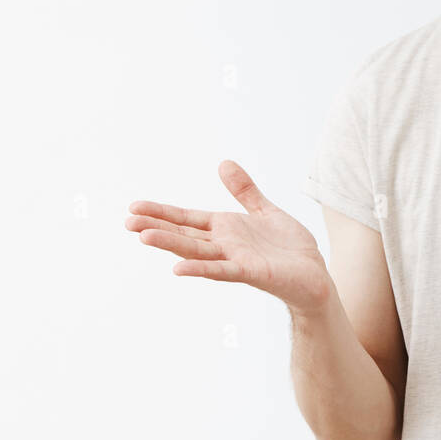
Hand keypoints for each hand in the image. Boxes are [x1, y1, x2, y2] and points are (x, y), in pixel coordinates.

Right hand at [126, 160, 332, 316]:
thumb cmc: (289, 248)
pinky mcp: (251, 272)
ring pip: (197, 251)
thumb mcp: (264, 212)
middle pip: (185, 234)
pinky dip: (201, 268)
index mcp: (226, 229)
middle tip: (126, 222)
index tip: (134, 206)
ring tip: (143, 237)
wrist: (314, 276)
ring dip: (171, 244)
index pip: (188, 218)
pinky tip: (177, 269)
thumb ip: (244, 191)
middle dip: (157, 227)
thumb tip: (223, 163)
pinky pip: (223, 270)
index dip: (163, 212)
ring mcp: (236, 260)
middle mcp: (225, 245)